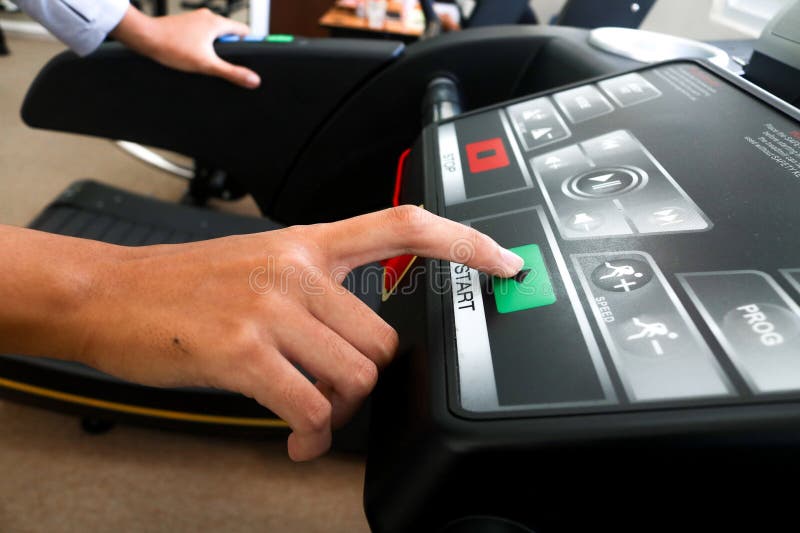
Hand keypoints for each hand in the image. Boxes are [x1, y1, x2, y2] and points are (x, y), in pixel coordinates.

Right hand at [1, 207, 521, 460]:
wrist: (110, 294)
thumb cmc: (183, 286)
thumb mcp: (261, 265)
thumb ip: (318, 292)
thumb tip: (360, 342)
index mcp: (309, 243)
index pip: (405, 226)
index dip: (466, 243)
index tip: (504, 263)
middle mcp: (298, 269)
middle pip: (382, 341)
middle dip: (365, 383)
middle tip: (335, 401)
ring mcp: (272, 307)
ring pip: (353, 377)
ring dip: (336, 414)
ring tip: (309, 422)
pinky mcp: (245, 349)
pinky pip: (310, 405)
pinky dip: (310, 434)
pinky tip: (292, 438)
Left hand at [111, 6, 260, 88]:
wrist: (144, 38)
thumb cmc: (171, 47)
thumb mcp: (206, 65)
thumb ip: (232, 73)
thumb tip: (252, 79)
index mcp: (216, 22)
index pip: (244, 30)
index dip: (248, 44)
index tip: (248, 55)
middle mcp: (206, 16)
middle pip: (229, 33)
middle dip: (228, 48)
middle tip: (220, 62)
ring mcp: (194, 18)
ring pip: (213, 33)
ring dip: (213, 47)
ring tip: (203, 58)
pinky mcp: (183, 24)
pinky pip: (200, 33)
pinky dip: (200, 44)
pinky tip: (191, 54)